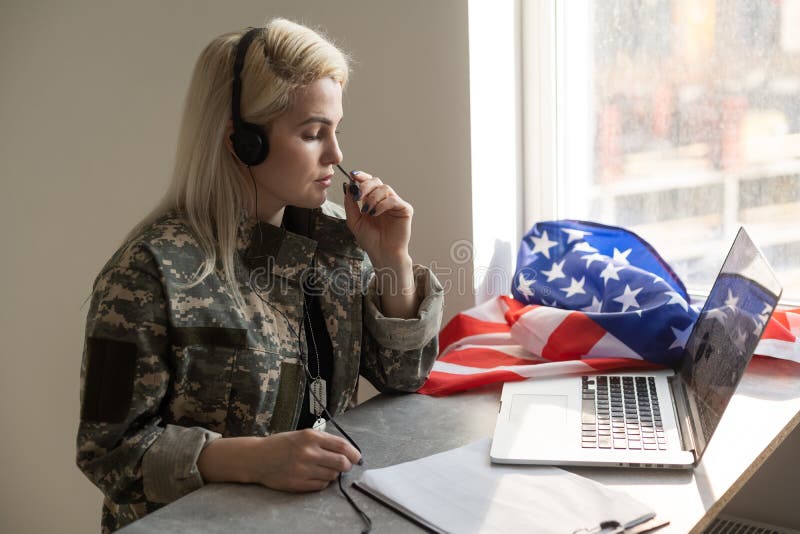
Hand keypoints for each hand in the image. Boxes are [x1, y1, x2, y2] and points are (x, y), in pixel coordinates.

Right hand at [198, 430, 361, 491]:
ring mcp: (303, 470)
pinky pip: (321, 486)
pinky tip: (316, 476)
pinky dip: (323, 482)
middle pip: (341, 463)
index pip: (342, 446)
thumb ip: (323, 441)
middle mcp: (308, 453)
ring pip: (332, 476)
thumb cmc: (282, 444)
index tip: (356, 457)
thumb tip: (347, 450)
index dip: (354, 453)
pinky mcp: (298, 484)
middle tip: (345, 465)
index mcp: (310, 437)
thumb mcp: (302, 434)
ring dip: (333, 474)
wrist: (257, 458)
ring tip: (324, 469)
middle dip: (347, 465)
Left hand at [342, 170, 413, 267]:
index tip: (352, 175)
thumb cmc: (370, 240)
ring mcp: (396, 204)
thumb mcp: (354, 220)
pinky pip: (393, 199)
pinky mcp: (405, 209)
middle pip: (377, 181)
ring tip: (367, 211)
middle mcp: (385, 199)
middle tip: (358, 197)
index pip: (369, 182)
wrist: (382, 254)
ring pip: (385, 189)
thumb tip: (348, 186)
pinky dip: (382, 204)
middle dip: (365, 186)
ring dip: (373, 198)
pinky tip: (375, 213)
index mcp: (373, 200)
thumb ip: (350, 204)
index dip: (361, 176)